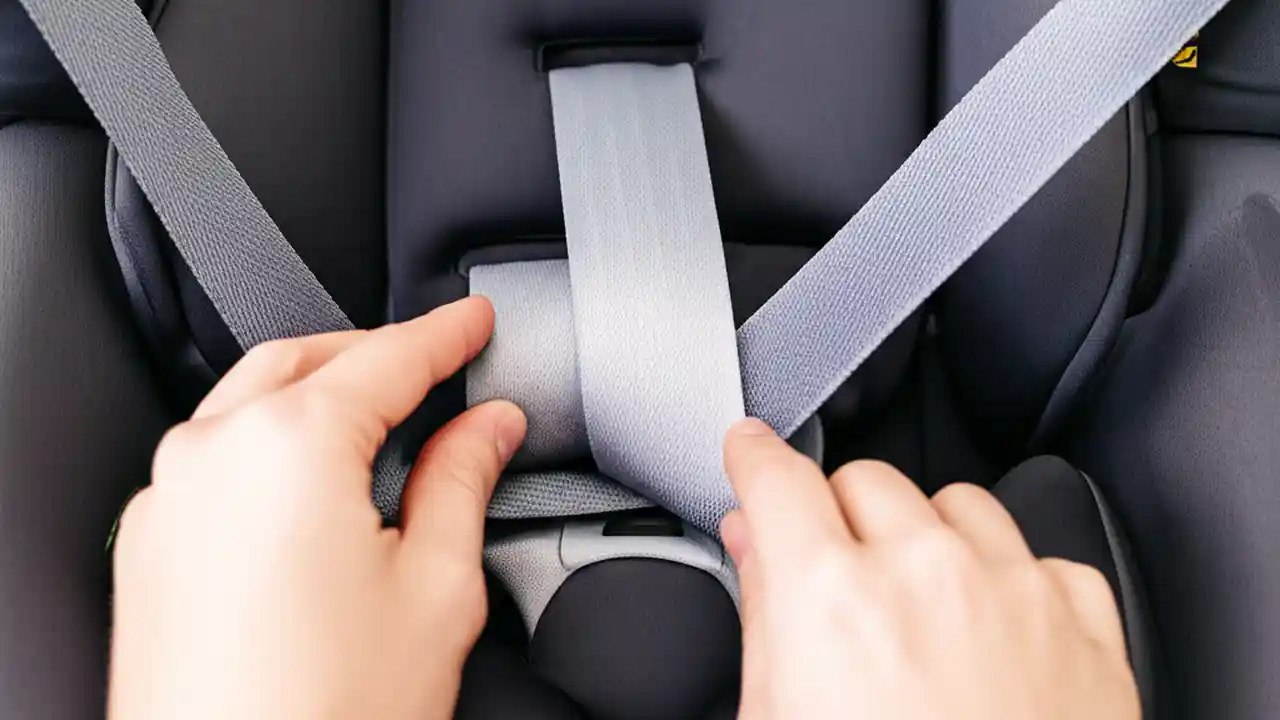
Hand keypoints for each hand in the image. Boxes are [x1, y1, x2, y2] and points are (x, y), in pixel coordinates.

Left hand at [108, 297, 525, 719]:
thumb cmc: (323, 715)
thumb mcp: (435, 588)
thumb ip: (463, 483)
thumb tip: (489, 430)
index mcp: (290, 445)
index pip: (390, 356)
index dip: (446, 333)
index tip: (475, 320)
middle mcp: (211, 454)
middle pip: (308, 359)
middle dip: (376, 349)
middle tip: (438, 360)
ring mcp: (166, 500)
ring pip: (250, 400)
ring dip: (319, 391)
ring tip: (382, 417)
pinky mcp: (148, 546)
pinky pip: (215, 456)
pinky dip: (270, 441)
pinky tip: (314, 480)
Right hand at [721, 419, 1138, 719]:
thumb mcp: (777, 718)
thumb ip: (762, 613)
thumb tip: (753, 545)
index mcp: (831, 597)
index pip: (778, 477)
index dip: (754, 456)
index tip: (751, 450)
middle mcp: (925, 573)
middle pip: (862, 479)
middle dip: (838, 517)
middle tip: (836, 581)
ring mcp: (1012, 591)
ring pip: (953, 501)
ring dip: (925, 537)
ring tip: (917, 610)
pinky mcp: (1082, 623)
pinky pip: (1037, 555)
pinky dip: (1009, 579)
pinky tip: (990, 632)